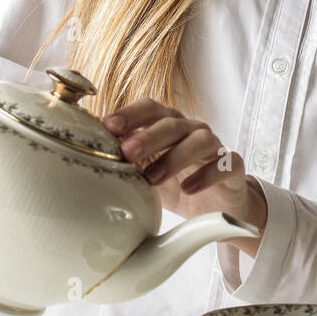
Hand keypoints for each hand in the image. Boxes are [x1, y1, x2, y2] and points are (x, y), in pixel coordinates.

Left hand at [103, 100, 266, 254]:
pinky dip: (206, 175)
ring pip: (199, 140)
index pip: (150, 108)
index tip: (107, 126)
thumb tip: (84, 151)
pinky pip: (225, 164)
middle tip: (127, 153)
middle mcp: (191, 130)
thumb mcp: (143, 175)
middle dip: (148, 136)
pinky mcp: (232, 167)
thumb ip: (122, 161)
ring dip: (174, 157)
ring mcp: (214, 147)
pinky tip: (188, 190)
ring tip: (153, 179)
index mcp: (167, 125)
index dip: (130, 114)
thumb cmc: (173, 185)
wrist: (215, 207)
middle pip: (171, 122)